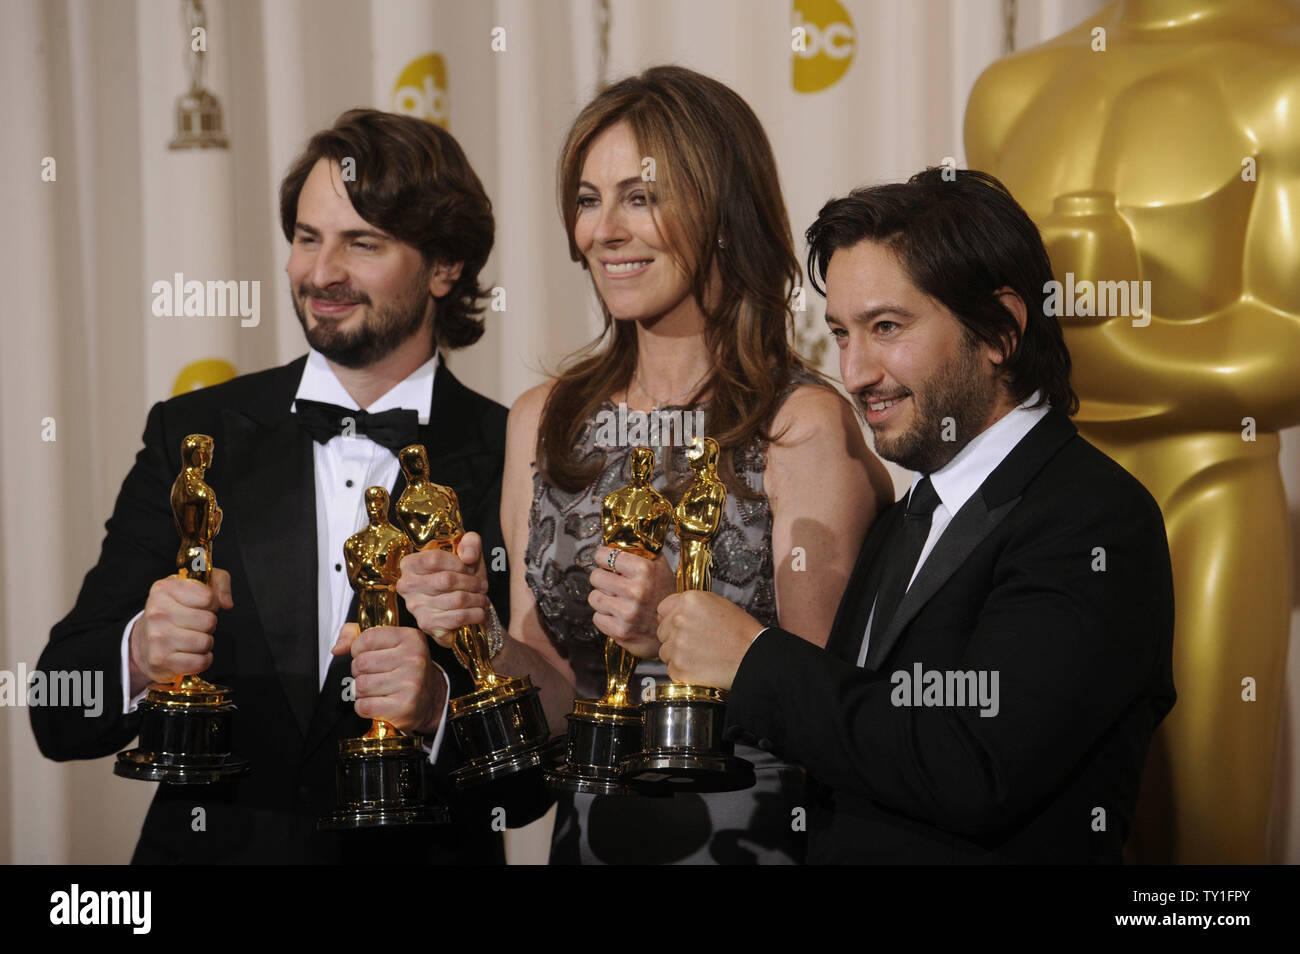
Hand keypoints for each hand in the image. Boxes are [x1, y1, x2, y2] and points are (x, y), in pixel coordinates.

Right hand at [127, 568, 232, 694]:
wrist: (143, 642)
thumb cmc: (174, 611)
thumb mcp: (194, 585)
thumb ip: (219, 581)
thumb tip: (226, 603)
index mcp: (164, 589)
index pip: (208, 597)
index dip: (212, 603)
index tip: (201, 606)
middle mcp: (157, 612)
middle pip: (209, 621)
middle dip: (209, 624)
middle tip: (195, 625)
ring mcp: (157, 637)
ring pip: (205, 642)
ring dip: (205, 643)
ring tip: (191, 638)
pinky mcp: (161, 660)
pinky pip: (200, 662)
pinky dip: (202, 660)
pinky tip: (190, 653)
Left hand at [331, 623, 446, 734]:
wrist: (431, 700)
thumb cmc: (405, 669)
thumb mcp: (388, 643)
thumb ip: (356, 635)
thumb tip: (337, 649)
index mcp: (410, 638)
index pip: (366, 639)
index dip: (359, 650)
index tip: (370, 655)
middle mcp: (413, 659)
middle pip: (360, 664)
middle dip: (360, 672)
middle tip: (375, 676)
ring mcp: (411, 684)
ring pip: (360, 686)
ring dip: (362, 692)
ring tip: (378, 690)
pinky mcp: (404, 707)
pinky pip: (364, 706)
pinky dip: (365, 707)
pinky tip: (379, 703)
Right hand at [396, 532, 489, 649]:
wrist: (460, 604)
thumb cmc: (460, 575)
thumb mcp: (467, 552)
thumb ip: (470, 542)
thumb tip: (469, 556)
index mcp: (410, 564)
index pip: (434, 559)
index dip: (458, 563)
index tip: (470, 567)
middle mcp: (407, 585)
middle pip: (446, 580)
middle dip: (472, 582)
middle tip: (483, 585)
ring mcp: (415, 606)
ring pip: (456, 599)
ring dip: (477, 599)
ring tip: (483, 597)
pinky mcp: (427, 624)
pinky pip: (457, 617)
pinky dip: (475, 613)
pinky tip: (479, 610)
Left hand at [589, 545, 676, 658]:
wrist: (673, 627)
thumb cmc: (665, 594)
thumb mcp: (661, 566)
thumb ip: (641, 551)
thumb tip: (616, 540)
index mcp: (644, 570)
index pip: (603, 555)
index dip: (603, 558)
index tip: (606, 563)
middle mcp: (636, 590)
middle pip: (595, 576)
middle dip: (602, 579)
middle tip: (613, 584)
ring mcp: (627, 612)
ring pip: (593, 597)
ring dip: (603, 599)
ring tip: (617, 601)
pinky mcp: (621, 631)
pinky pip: (597, 618)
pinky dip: (605, 617)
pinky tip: (618, 616)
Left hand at [656, 591, 763, 690]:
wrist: (753, 658)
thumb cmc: (742, 633)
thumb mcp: (719, 604)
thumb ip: (692, 605)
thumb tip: (675, 611)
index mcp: (689, 601)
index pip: (663, 608)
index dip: (672, 618)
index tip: (680, 626)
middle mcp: (679, 620)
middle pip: (662, 631)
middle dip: (674, 637)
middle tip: (696, 643)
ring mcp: (677, 645)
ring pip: (665, 651)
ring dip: (678, 655)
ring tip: (700, 656)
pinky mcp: (679, 667)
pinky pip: (671, 669)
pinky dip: (683, 671)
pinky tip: (700, 667)